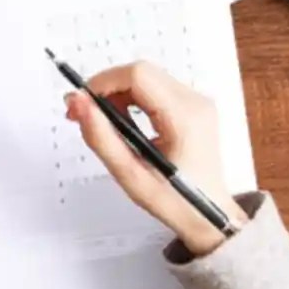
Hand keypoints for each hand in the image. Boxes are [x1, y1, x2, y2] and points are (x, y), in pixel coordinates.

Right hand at [64, 61, 248, 256]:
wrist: (211, 216)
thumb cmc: (175, 202)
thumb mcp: (130, 175)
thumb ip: (101, 137)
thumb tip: (78, 102)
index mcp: (184, 118)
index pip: (138, 75)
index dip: (104, 83)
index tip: (82, 103)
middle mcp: (195, 102)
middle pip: (141, 72)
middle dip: (108, 88)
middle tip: (85, 114)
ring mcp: (197, 101)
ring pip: (146, 77)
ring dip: (119, 93)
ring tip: (106, 124)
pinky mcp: (192, 105)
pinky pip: (155, 87)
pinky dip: (133, 98)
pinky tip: (126, 123)